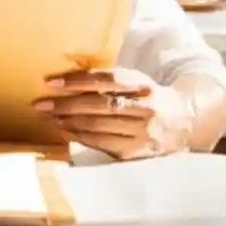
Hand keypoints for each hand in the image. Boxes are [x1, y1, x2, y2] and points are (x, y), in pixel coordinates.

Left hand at [34, 67, 193, 159]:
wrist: (184, 120)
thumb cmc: (148, 95)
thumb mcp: (136, 80)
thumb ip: (109, 79)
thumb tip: (68, 75)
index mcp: (142, 84)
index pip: (105, 80)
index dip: (77, 81)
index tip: (52, 82)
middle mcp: (143, 107)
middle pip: (98, 105)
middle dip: (65, 104)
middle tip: (41, 103)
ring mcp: (141, 131)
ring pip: (98, 126)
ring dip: (68, 122)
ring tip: (48, 117)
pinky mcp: (135, 151)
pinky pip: (102, 144)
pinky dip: (80, 137)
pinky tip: (65, 131)